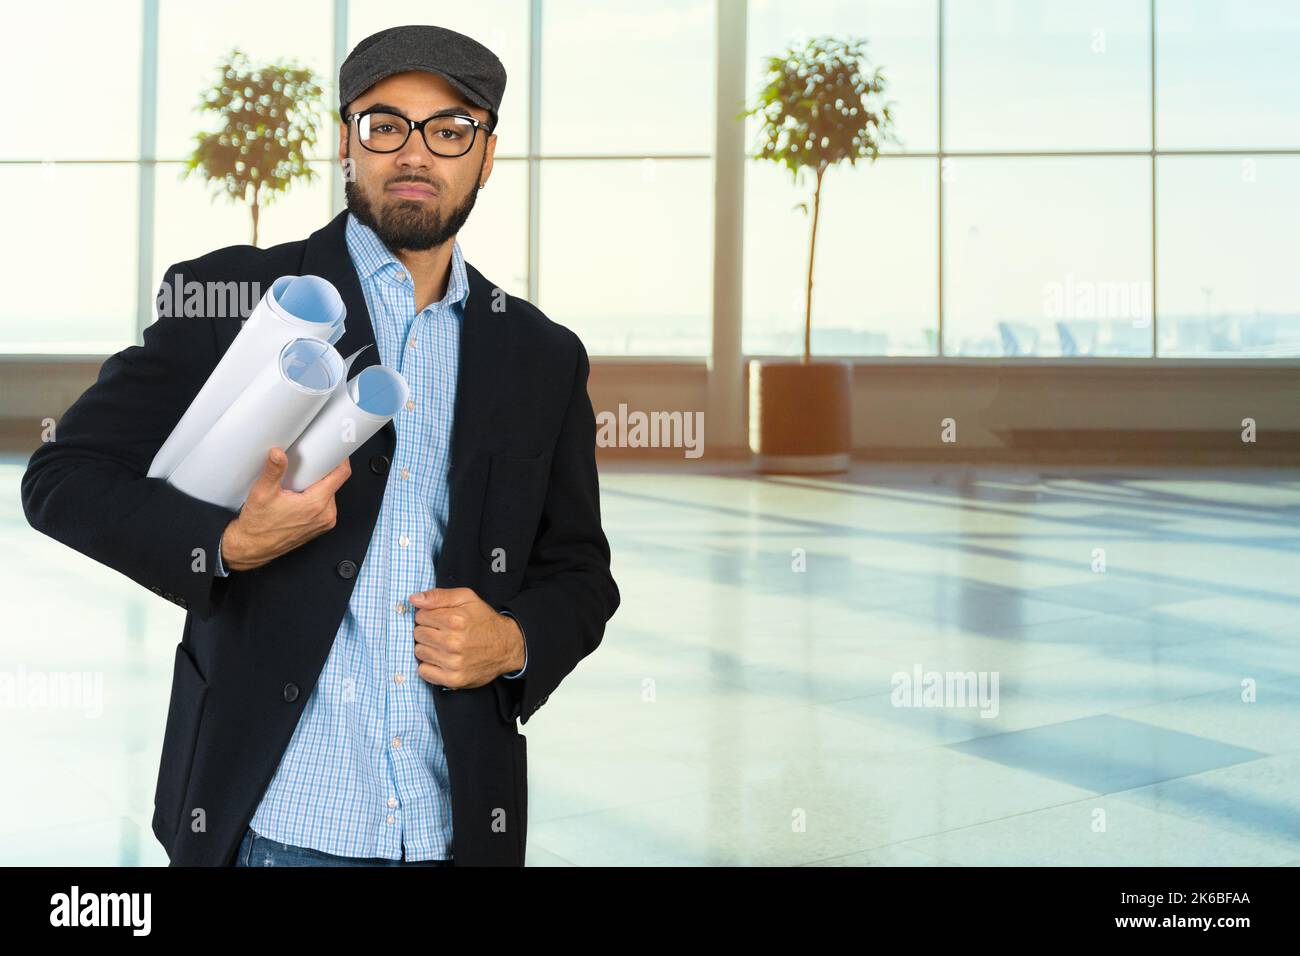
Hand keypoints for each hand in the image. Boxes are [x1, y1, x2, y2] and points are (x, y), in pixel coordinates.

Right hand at [219, 448, 350, 571]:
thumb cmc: (258, 525)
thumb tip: (278, 453)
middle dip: (322, 472)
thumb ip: (273, 471)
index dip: (340, 459)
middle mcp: (326, 515)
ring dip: (318, 486)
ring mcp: (325, 522)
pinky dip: (316, 497)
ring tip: (298, 485)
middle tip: (305, 468)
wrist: (253, 546)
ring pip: (329, 494)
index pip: (341, 475)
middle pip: (334, 483)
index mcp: (317, 504)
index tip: (335, 449)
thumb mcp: (262, 493)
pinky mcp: (320, 526)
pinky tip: (299, 496)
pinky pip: (325, 505)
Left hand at [409, 587, 525, 688]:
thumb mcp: (467, 598)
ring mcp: (453, 662)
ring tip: (443, 645)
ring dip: (427, 647)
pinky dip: (429, 665)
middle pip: (418, 634)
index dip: (428, 616)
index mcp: (455, 620)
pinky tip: (441, 659)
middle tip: (442, 632)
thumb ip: (439, 596)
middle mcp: (453, 642)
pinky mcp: (454, 679)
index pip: (420, 616)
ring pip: (419, 651)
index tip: (439, 619)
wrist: (507, 646)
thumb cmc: (484, 621)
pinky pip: (424, 671)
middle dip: (427, 630)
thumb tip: (414, 599)